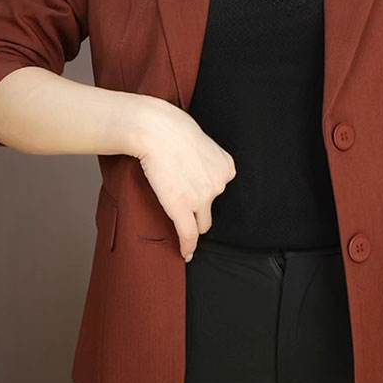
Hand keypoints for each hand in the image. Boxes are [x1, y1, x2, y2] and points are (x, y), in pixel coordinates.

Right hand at [133, 98, 235, 261]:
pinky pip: (189, 236)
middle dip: (200, 208)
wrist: (156, 130)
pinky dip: (188, 247)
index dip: (206, 191)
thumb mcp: (202, 141)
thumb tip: (196, 168)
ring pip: (201, 223)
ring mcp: (203, 199)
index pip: (219, 188)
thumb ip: (205, 160)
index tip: (196, 193)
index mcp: (227, 167)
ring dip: (193, 225)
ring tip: (183, 228)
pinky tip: (186, 253)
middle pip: (212, 207)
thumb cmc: (172, 129)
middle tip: (183, 204)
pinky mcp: (183, 210)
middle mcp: (220, 184)